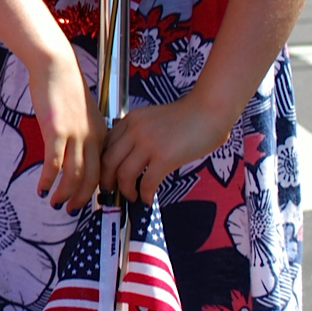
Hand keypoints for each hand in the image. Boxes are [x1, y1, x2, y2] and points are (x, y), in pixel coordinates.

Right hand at [32, 52, 104, 212]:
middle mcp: (91, 137)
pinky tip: (42, 189)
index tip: (86, 199)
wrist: (55, 65)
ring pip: (75, 175)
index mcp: (100, 133)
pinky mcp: (57, 131)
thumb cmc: (64, 85)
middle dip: (82, 198)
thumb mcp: (81, 111)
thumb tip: (73, 149)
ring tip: (56, 204)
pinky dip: (48, 181)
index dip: (95, 188)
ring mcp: (75, 135)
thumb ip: (81, 131)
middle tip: (72, 210)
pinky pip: (54, 164)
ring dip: (65, 194)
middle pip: (92, 178)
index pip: (103, 168)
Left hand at [100, 98, 230, 204]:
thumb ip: (138, 133)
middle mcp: (134, 130)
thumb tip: (129, 159)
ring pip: (123, 174)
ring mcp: (148, 143)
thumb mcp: (152, 119)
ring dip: (125, 191)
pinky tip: (148, 199)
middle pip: (108, 161)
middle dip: (107, 181)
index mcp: (129, 120)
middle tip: (111, 192)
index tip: (107, 176)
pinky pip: (147, 182)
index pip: (105, 146)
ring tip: (132, 197)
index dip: (102, 165)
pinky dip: (145, 195)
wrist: (209, 111)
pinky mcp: (164, 157)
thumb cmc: (186, 117)